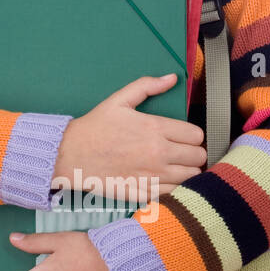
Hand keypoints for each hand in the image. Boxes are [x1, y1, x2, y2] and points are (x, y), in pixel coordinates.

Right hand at [54, 74, 206, 199]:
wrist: (71, 155)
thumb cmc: (95, 127)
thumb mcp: (118, 100)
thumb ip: (147, 86)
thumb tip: (172, 78)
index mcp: (155, 128)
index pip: (196, 135)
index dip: (192, 135)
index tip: (182, 137)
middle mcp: (158, 153)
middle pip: (198, 157)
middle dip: (192, 153)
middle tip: (180, 152)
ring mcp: (152, 175)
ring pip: (191, 177)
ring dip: (186, 171)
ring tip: (174, 166)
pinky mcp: (145, 192)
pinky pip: (175, 192)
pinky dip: (174, 186)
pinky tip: (162, 179)